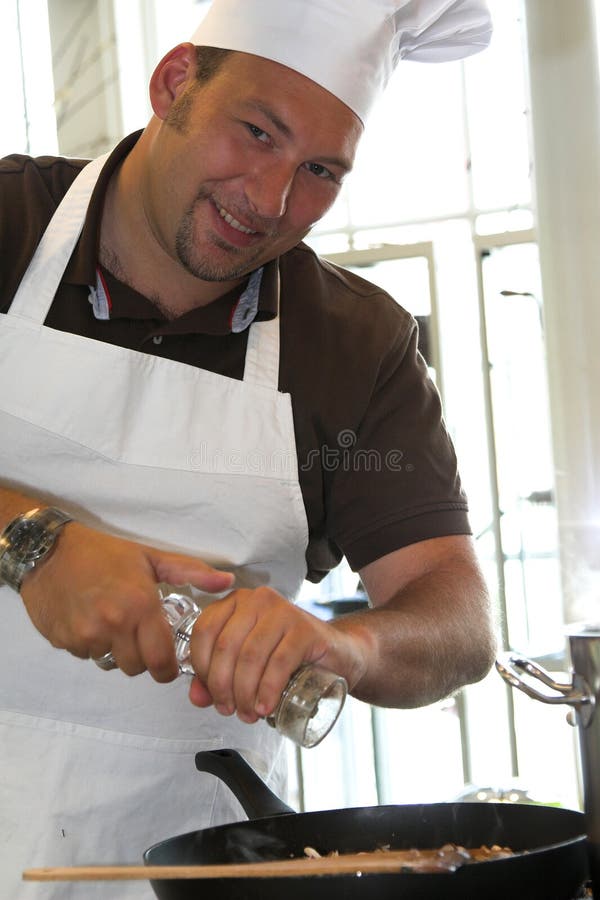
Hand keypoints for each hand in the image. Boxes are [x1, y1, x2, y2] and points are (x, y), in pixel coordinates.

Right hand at [20, 521, 233, 682]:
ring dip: (116, 650)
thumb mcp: (151, 557)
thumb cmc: (102, 553)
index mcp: (140, 605)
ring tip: (113, 622)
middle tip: (138, 634)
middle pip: (137, 668)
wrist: (49, 551)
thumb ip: (191, 572)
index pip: (162, 661)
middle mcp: (114, 624)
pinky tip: (90, 620)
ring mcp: (86, 635)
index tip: (167, 661)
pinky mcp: (65, 641)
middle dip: (142, 657)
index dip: (168, 667)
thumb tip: (227, 581)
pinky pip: (87, 656)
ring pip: (111, 663)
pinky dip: (92, 645)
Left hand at [187, 586, 369, 722]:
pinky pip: (278, 662)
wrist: (336, 655)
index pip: (204, 631)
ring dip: (245, 692)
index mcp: (236, 603)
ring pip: (250, 656)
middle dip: (223, 686)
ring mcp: (283, 611)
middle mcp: (257, 600)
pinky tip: (265, 706)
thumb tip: (197, 697)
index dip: (202, 668)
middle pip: (226, 646)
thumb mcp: (247, 665)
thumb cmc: (289, 657)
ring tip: (248, 713)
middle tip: (229, 709)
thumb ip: (217, 678)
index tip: (210, 694)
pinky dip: (268, 689)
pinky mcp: (305, 628)